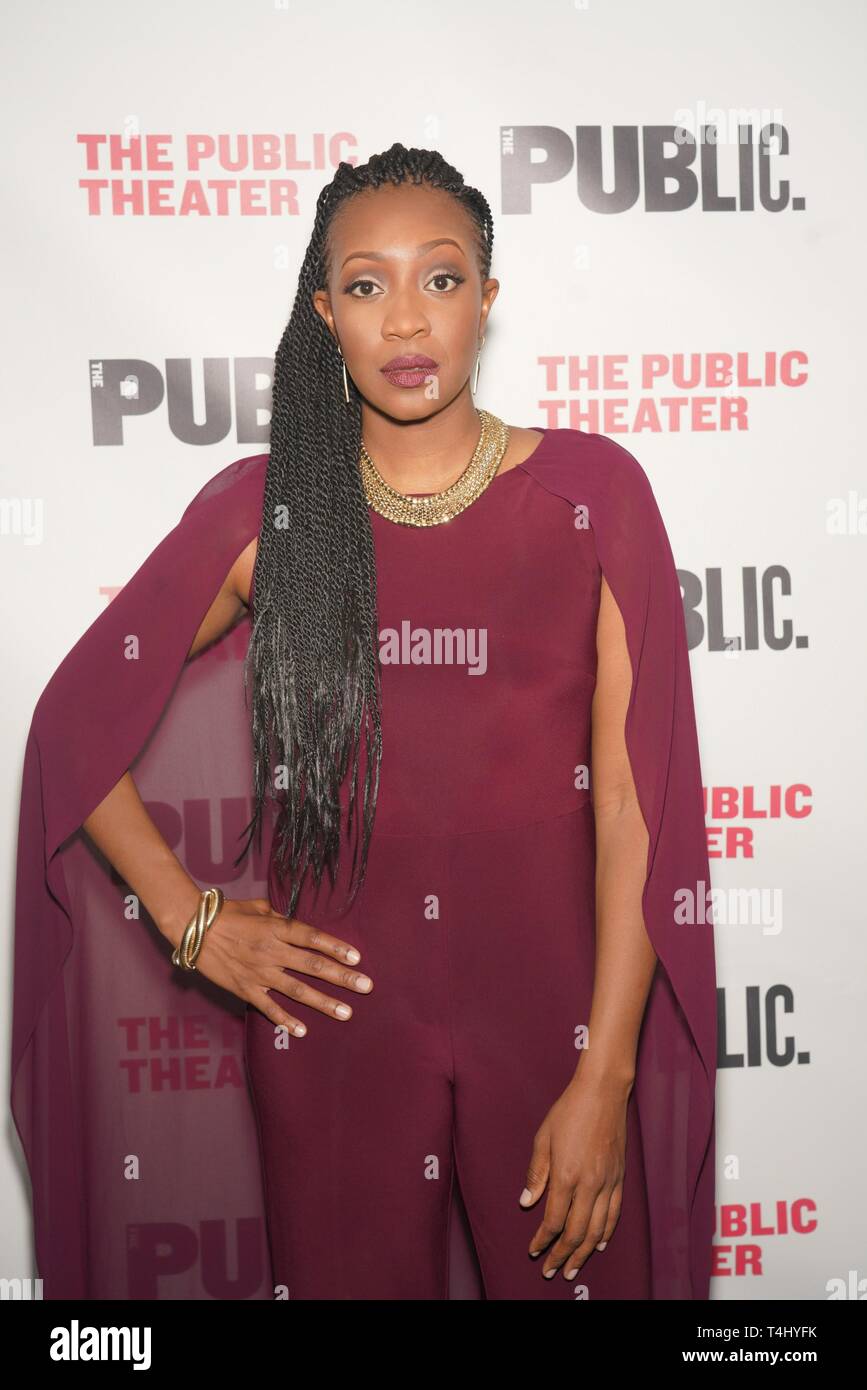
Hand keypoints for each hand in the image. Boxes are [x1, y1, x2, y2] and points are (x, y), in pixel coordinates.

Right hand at [188, 896, 372, 1036]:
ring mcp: (259, 973)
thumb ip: (280, 917)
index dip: (336, 947)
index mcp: (276, 928)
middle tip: (367, 986)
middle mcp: (272, 951)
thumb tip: (297, 925)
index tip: (357, 957)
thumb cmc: (226, 913)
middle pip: (314, 966)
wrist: (194, 929)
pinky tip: (303, 1030)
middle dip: (343, 977)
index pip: (313, 938)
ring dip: (324, 1002)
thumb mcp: (258, 907)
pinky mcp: (245, 989)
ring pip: (297, 990)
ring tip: (347, 1012)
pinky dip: (285, 1020)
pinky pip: (269, 1008)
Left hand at [519, 1069, 629, 1279]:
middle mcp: (590, 1184)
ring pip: (597, 1229)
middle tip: (552, 1271)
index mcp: (567, 1175)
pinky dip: (606, 1233)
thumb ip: (536, 1173)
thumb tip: (526, 1201)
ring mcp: (608, 1182)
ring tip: (574, 1268)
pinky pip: (614, 1214)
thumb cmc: (569, 1111)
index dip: (543, 1240)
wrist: (603, 1093)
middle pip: (576, 1232)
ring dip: (583, 1252)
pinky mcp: (619, 1178)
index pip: (553, 1220)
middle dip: (562, 1255)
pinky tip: (598, 1244)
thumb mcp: (543, 1138)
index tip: (534, 1251)